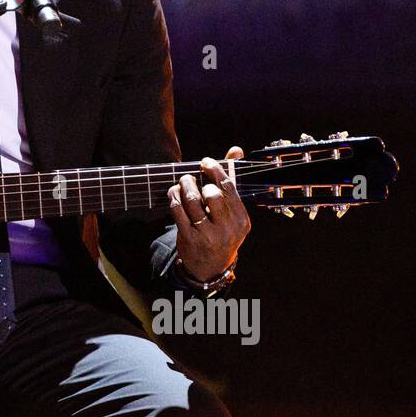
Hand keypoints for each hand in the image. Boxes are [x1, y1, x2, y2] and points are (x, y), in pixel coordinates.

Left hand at [167, 145, 250, 281]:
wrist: (210, 267)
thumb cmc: (221, 232)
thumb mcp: (232, 213)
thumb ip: (231, 181)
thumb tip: (236, 149)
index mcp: (241, 220)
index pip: (229, 188)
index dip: (215, 170)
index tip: (205, 162)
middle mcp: (227, 228)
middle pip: (212, 194)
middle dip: (198, 180)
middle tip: (190, 176)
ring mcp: (208, 235)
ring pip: (192, 201)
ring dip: (184, 186)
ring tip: (182, 182)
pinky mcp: (189, 239)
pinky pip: (178, 211)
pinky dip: (174, 197)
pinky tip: (174, 193)